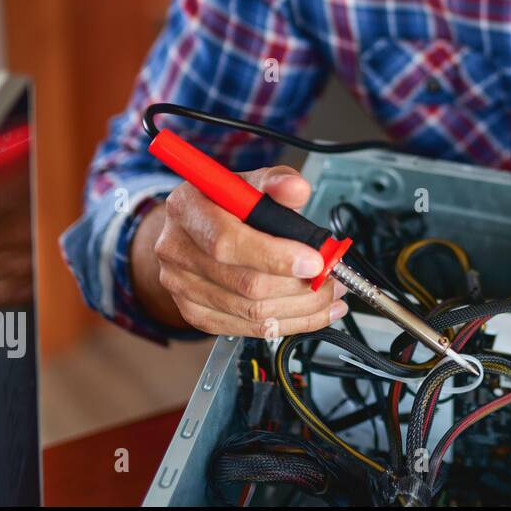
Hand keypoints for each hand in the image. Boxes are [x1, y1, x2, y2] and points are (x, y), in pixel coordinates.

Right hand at [132, 166, 347, 337]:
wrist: (194, 229)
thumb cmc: (225, 203)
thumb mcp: (250, 181)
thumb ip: (277, 181)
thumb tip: (295, 188)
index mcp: (188, 208)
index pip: (228, 241)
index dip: (276, 256)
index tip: (314, 261)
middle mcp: (177, 250)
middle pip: (245, 283)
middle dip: (300, 286)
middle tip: (333, 277)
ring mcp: (182, 286)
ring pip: (251, 312)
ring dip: (302, 307)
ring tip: (330, 293)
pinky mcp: (194, 313)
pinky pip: (247, 329)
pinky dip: (289, 324)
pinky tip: (313, 312)